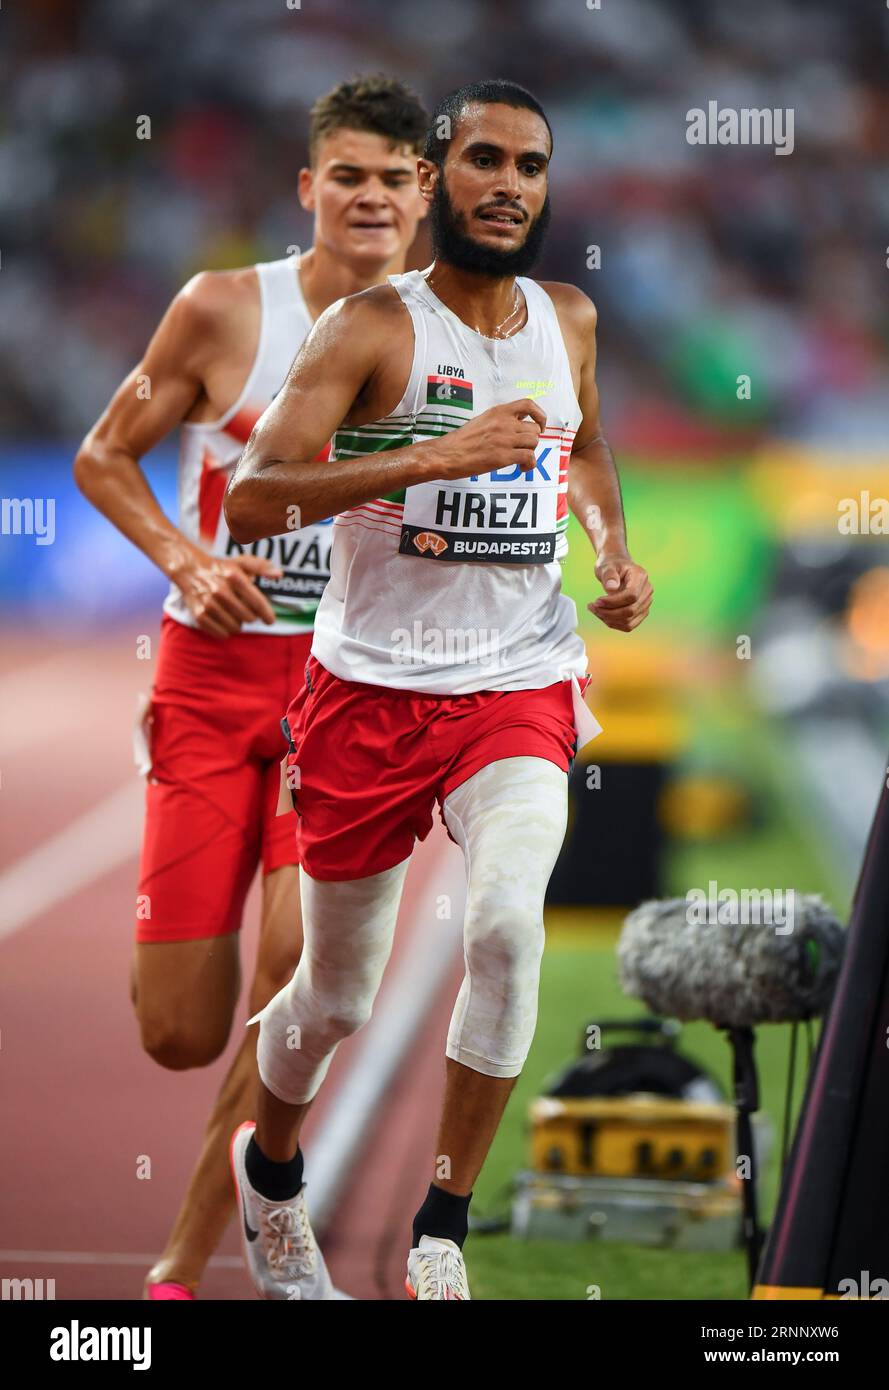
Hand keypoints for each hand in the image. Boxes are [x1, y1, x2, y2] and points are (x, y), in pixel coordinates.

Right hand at [176, 551, 281, 636]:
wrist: (190, 571)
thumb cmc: (220, 568)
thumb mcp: (241, 562)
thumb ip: (262, 567)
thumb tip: (279, 574)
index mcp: (234, 577)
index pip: (257, 602)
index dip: (267, 614)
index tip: (270, 621)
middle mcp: (221, 591)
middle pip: (248, 618)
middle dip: (250, 616)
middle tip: (245, 611)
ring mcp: (209, 604)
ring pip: (236, 628)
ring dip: (238, 624)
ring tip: (233, 614)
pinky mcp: (199, 615)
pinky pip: (222, 634)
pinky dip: (225, 631)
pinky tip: (224, 621)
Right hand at [431, 398, 546, 480]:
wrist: (447, 454)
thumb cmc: (460, 441)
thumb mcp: (481, 421)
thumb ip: (499, 421)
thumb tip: (514, 427)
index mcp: (498, 412)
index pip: (528, 404)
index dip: (539, 415)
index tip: (539, 425)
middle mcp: (504, 423)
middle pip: (533, 429)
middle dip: (531, 440)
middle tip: (523, 448)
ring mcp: (505, 439)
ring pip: (533, 443)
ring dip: (530, 452)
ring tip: (521, 460)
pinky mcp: (504, 456)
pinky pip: (529, 457)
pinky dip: (529, 464)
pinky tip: (521, 468)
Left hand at [589, 554, 652, 631]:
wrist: (617, 569)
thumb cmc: (611, 566)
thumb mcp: (607, 566)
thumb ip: (609, 575)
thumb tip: (611, 588)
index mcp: (640, 576)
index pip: (631, 595)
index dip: (613, 602)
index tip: (597, 601)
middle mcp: (647, 591)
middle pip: (630, 611)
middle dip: (608, 612)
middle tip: (592, 606)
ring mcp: (645, 603)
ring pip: (628, 621)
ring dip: (608, 619)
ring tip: (594, 610)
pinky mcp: (641, 613)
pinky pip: (628, 625)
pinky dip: (613, 623)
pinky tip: (602, 615)